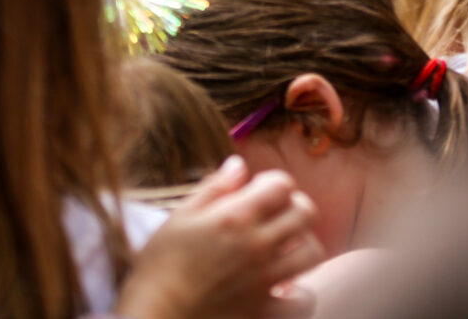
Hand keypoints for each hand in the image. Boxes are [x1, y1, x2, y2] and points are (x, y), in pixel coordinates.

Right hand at [118, 156, 323, 318]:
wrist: (154, 317)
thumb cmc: (160, 266)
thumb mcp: (179, 216)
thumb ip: (214, 187)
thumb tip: (239, 164)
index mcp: (235, 217)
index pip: (282, 184)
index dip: (273, 183)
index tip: (259, 191)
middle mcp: (257, 246)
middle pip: (305, 214)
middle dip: (294, 207)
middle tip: (277, 215)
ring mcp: (265, 280)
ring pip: (312, 253)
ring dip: (302, 246)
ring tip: (284, 248)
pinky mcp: (265, 312)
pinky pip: (303, 302)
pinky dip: (299, 295)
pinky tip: (284, 288)